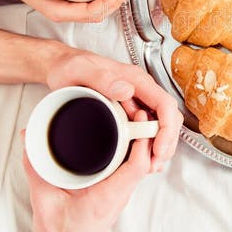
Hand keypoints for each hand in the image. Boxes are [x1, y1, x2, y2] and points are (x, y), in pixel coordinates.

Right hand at [22, 109, 151, 231]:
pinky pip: (130, 168)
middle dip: (143, 133)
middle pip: (143, 159)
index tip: (137, 119)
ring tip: (129, 116)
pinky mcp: (115, 192)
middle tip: (132, 108)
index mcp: (108, 196)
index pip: (136, 166)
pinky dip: (131, 150)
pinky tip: (122, 135)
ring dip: (139, 141)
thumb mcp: (43, 199)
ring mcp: (119, 194)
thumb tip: (29, 138)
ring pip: (139, 163)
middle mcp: (119, 194)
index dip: (141, 141)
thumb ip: (36, 168)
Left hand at [46, 52, 182, 170]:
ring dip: (161, 145)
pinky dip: (150, 143)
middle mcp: (139, 89)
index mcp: (134, 79)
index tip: (158, 149)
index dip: (167, 129)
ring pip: (162, 123)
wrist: (63, 67)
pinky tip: (143, 156)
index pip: (164, 104)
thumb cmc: (70, 68)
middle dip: (167, 142)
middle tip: (154, 163)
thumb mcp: (80, 71)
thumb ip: (102, 79)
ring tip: (151, 165)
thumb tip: (127, 90)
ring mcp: (136, 99)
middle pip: (168, 117)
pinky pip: (149, 126)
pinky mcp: (130, 109)